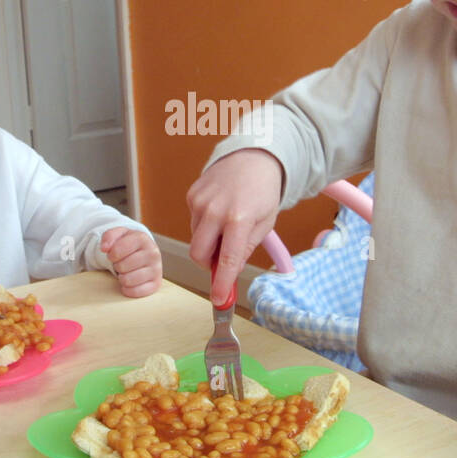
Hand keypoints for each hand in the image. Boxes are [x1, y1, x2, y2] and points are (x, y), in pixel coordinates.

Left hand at [101, 228, 162, 297]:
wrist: (144, 251)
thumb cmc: (128, 244)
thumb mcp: (118, 235)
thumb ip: (108, 237)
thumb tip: (105, 248)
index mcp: (142, 239)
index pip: (117, 251)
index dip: (111, 255)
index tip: (114, 254)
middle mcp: (153, 253)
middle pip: (121, 267)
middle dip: (117, 266)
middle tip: (122, 263)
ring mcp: (156, 270)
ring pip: (128, 280)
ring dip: (122, 278)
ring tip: (126, 271)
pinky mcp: (156, 284)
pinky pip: (135, 292)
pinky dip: (128, 289)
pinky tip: (130, 282)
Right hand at [186, 150, 283, 303]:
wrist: (253, 157)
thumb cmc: (263, 191)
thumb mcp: (265, 223)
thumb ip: (246, 249)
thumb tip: (229, 273)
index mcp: (239, 219)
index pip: (226, 261)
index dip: (221, 284)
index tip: (219, 300)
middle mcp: (215, 210)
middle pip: (198, 254)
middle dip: (208, 264)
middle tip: (223, 260)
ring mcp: (200, 202)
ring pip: (196, 238)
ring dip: (209, 242)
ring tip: (227, 226)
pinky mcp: (192, 195)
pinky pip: (194, 222)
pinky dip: (205, 225)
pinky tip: (220, 211)